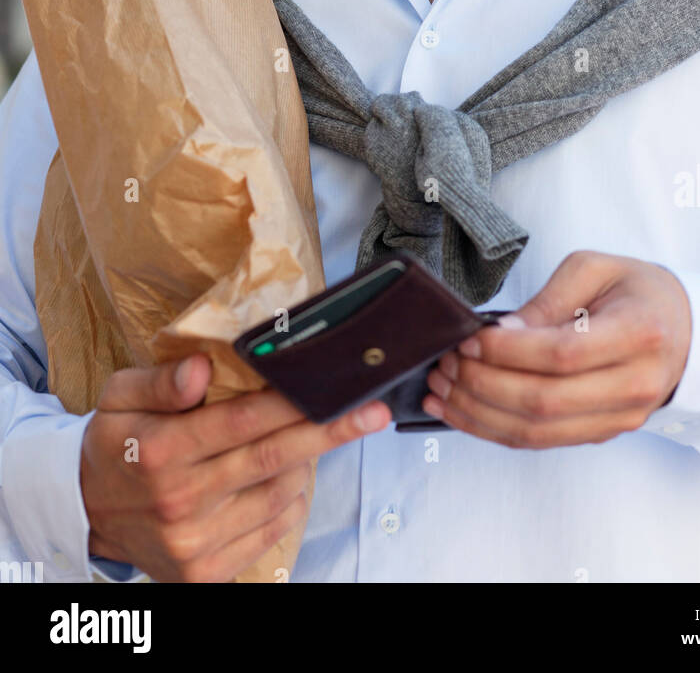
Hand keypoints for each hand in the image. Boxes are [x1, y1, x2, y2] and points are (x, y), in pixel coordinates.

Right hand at [81, 353, 390, 582]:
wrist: (88, 511)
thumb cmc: (116, 442)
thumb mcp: (119, 396)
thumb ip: (161, 380)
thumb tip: (203, 367)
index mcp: (160, 450)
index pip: (242, 421)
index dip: (293, 403)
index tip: (336, 387)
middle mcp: (179, 499)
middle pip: (272, 459)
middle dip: (328, 433)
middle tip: (371, 413)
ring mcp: (194, 541)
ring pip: (277, 496)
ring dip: (308, 464)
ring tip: (320, 436)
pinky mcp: (205, 572)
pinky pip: (269, 532)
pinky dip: (291, 502)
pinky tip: (293, 476)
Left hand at [422, 251, 691, 447]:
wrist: (684, 329)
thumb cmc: (636, 290)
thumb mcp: (595, 269)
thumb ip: (546, 300)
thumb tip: (500, 334)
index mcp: (640, 333)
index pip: (563, 354)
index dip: (509, 352)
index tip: (469, 337)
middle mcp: (635, 385)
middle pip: (545, 401)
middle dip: (482, 385)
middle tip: (445, 363)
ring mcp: (620, 418)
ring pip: (537, 433)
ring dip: (479, 415)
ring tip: (440, 390)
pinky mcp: (601, 434)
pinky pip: (540, 442)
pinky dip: (493, 429)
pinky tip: (460, 411)